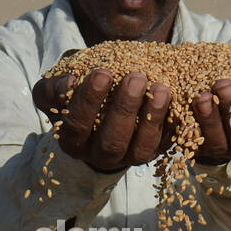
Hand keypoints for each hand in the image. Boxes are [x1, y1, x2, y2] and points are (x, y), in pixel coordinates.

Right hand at [32, 69, 172, 172]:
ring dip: (152, 117)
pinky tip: (177, 100)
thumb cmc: (78, 95)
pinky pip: (166, 144)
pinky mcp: (153, 152)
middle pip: (112, 141)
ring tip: (162, 87)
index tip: (102, 72)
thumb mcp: (58, 91)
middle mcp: (100, 156)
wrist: (104, 105)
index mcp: (74, 141)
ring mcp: (129, 157)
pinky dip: (173, 124)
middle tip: (136, 77)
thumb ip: (53, 88)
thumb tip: (67, 83)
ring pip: (142, 147)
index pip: (78, 126)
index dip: (89, 101)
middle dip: (124, 109)